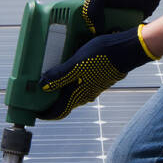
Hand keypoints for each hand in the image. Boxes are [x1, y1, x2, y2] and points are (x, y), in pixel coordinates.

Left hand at [39, 26, 157, 119]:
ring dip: (60, 87)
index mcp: (79, 93)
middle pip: (64, 102)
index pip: (59, 111)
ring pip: (72, 91)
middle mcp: (85, 93)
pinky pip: (80, 82)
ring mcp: (93, 86)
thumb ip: (60, 75)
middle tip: (37, 91)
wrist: (128, 48)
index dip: (45, 114)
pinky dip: (70, 79)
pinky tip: (68, 66)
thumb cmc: (103, 55)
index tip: (35, 112)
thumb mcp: (78, 63)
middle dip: (50, 99)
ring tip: (50, 76)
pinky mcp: (98, 77)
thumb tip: (43, 85)